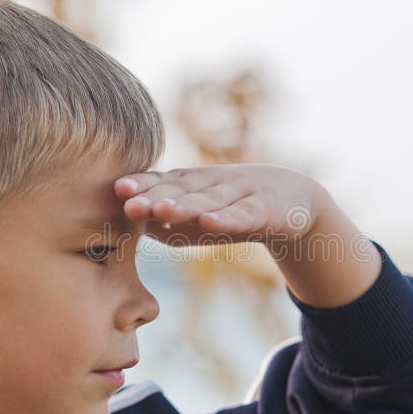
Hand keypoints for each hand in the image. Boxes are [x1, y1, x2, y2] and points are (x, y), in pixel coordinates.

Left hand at [113, 163, 326, 248]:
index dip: (143, 185)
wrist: (294, 200)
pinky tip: (211, 222)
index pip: (164, 183)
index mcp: (194, 184)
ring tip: (160, 211)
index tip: (118, 190)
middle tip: (129, 202)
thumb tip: (125, 230)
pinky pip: (244, 215)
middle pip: (181, 190)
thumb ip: (162, 224)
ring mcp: (240, 193)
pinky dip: (227, 218)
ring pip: (209, 201)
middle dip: (154, 195)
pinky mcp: (264, 209)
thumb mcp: (197, 218)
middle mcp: (214, 184)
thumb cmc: (233, 211)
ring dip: (184, 205)